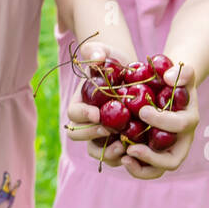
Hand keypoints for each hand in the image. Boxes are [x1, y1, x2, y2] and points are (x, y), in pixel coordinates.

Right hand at [63, 41, 132, 167]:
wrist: (133, 76)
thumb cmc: (115, 62)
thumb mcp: (107, 52)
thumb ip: (97, 51)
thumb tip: (96, 56)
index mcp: (81, 102)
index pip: (73, 113)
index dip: (82, 114)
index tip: (97, 113)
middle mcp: (87, 121)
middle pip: (78, 134)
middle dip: (91, 134)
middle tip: (108, 128)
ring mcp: (102, 134)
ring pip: (96, 151)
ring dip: (106, 151)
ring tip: (122, 147)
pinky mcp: (118, 141)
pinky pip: (115, 156)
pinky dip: (124, 157)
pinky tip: (135, 151)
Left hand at [120, 62, 199, 179]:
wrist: (169, 91)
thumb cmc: (173, 80)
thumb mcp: (180, 72)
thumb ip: (181, 71)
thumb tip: (168, 77)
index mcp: (189, 121)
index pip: (180, 125)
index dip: (162, 120)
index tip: (142, 111)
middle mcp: (181, 141)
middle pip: (172, 160)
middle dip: (152, 157)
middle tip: (130, 148)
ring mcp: (168, 150)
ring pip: (158, 170)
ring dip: (141, 169)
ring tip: (123, 158)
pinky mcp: (155, 154)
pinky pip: (146, 168)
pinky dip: (134, 167)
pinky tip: (120, 156)